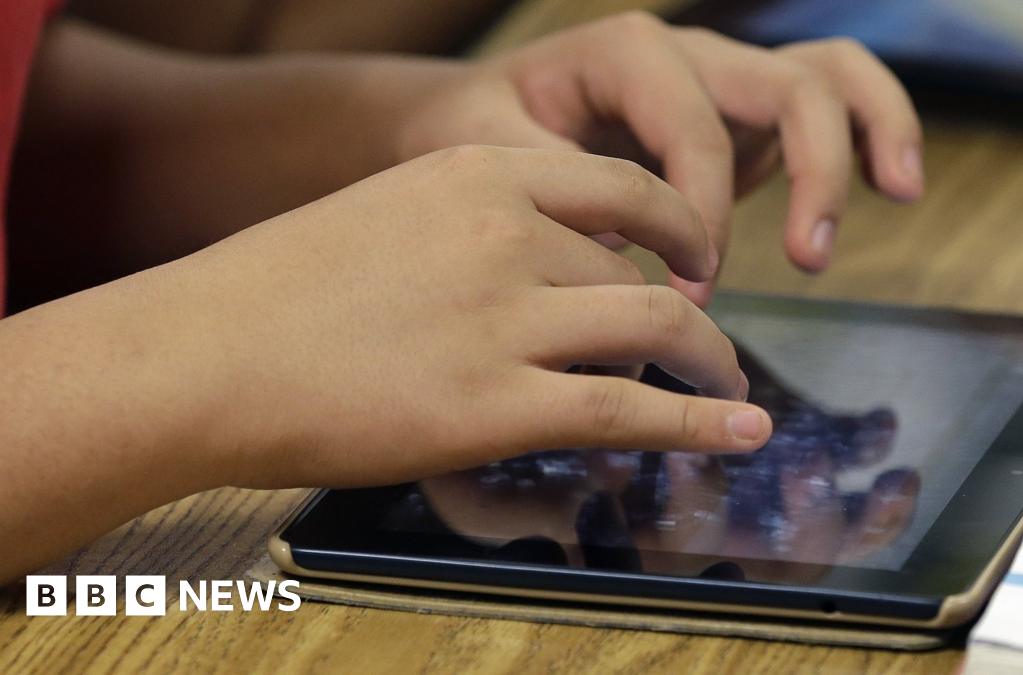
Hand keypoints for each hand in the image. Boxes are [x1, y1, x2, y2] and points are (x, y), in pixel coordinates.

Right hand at [179, 145, 772, 488]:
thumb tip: (554, 267)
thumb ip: (480, 230)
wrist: (206, 352)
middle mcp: (509, 235)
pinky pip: (630, 408)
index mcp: (482, 175)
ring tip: (730, 392)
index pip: (623, 190)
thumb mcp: (394, 215)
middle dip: (690, 316)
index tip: (699, 258)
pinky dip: (699, 422)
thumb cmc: (283, 290)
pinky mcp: (497, 405)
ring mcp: (507, 319)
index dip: (680, 227)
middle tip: (708, 348)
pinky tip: (735, 431)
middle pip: (640, 273)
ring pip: (656, 329)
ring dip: (710, 365)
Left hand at [391, 12, 923, 305]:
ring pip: (829, 74)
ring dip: (870, 132)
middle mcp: (689, 57)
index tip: (688, 289)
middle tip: (808, 260)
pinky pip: (826, 107)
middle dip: (814, 169)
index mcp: (627, 54)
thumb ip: (552, 190)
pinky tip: (892, 186)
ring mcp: (724, 83)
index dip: (703, 213)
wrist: (474, 118)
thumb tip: (623, 250)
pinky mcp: (743, 122)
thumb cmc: (475, 132)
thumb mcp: (487, 152)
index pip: (697, 129)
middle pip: (790, 85)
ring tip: (901, 193)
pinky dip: (868, 134)